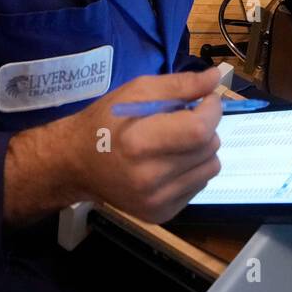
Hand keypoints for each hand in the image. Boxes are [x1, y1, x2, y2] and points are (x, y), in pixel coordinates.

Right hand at [8, 68, 223, 224]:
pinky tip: (169, 163)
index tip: (206, 100)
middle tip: (182, 121)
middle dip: (205, 127)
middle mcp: (149, 178)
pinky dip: (192, 170)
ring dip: (201, 150)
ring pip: (211, 167)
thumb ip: (180, 85)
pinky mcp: (161, 214)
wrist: (75, 164)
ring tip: (175, 142)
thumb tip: (215, 78)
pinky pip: (200, 185)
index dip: (212, 110)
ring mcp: (155, 201)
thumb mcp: (137, 92)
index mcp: (139, 143)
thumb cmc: (105, 122)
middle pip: (209, 147)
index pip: (200, 129)